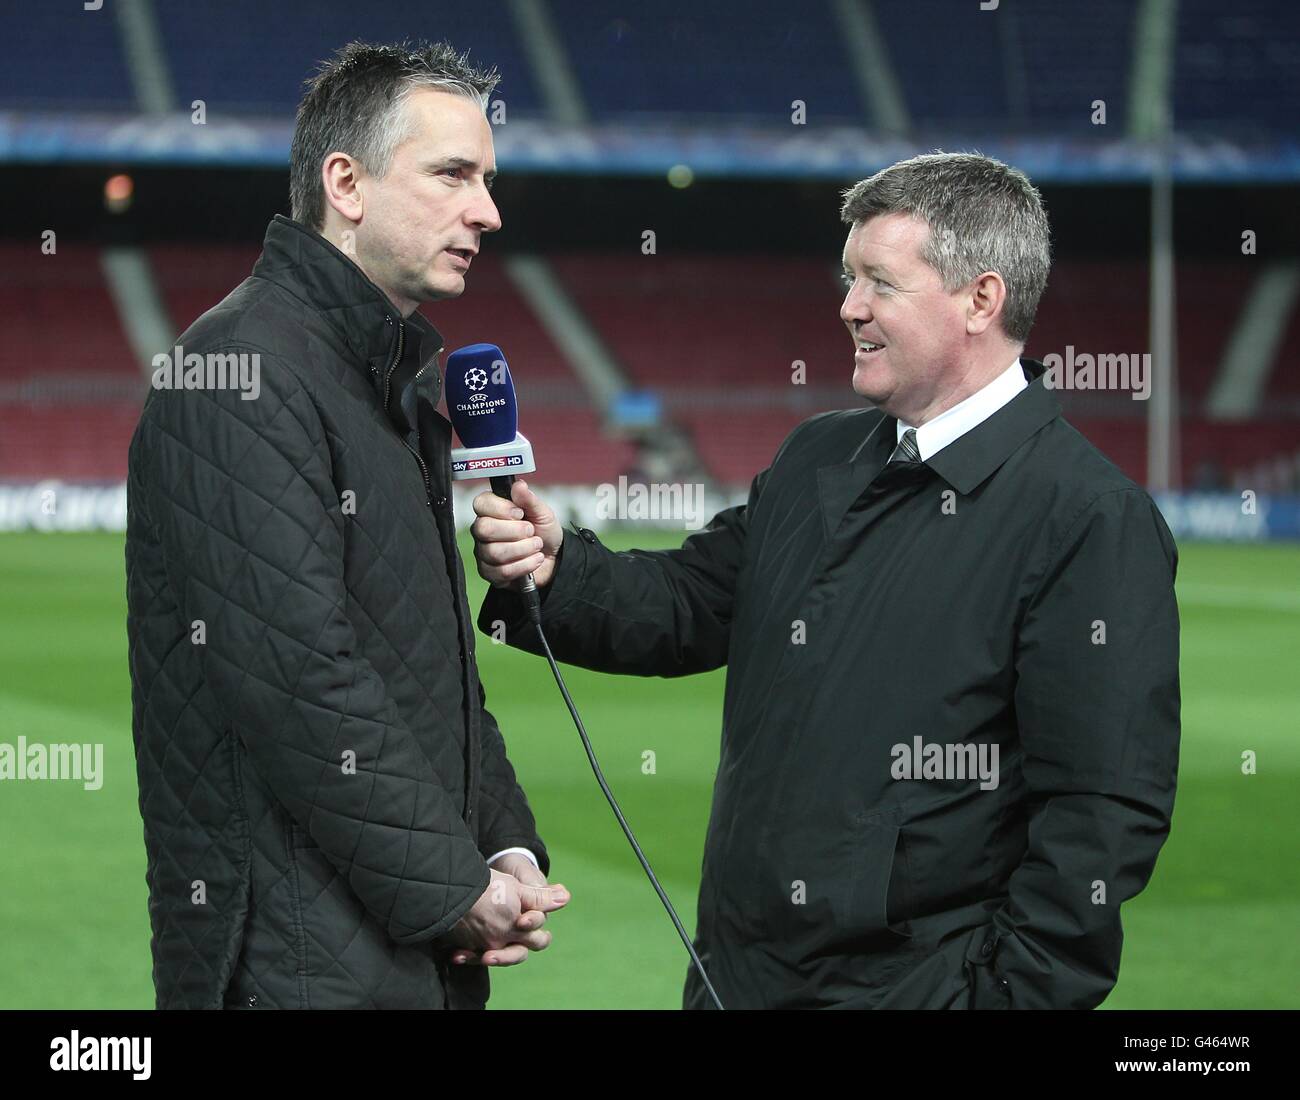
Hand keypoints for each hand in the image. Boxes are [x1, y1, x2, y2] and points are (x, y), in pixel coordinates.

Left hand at [446, 867, 569, 966]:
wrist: (488, 874)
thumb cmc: (513, 876)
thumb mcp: (525, 882)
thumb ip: (540, 895)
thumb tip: (565, 896)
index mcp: (532, 924)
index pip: (536, 934)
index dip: (531, 927)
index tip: (522, 920)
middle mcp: (517, 936)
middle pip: (517, 954)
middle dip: (506, 956)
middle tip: (490, 955)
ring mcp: (498, 941)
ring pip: (496, 958)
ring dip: (487, 959)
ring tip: (478, 957)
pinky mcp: (480, 943)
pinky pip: (475, 955)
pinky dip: (467, 956)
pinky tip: (456, 954)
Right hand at [471, 480, 562, 588]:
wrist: (554, 559)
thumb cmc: (544, 532)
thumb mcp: (543, 513)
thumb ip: (529, 500)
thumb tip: (519, 484)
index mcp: (492, 510)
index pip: (481, 503)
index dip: (500, 508)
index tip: (520, 513)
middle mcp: (482, 531)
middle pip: (483, 529)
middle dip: (514, 531)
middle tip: (531, 531)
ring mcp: (483, 553)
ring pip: (494, 552)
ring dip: (522, 549)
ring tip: (537, 546)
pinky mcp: (490, 573)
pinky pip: (502, 571)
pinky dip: (524, 565)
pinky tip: (535, 560)